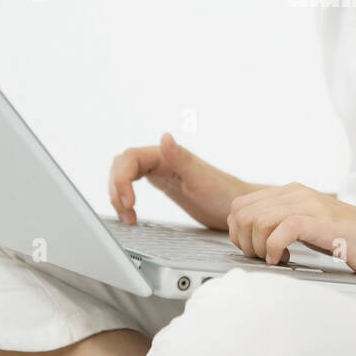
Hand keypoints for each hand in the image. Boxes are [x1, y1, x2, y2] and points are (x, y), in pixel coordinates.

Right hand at [108, 133, 248, 229]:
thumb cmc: (225, 193)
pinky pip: (133, 185)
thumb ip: (181, 158)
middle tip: (127, 213)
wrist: (239, 206)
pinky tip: (132, 214)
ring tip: (129, 218)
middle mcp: (161, 160)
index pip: (129, 159)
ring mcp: (161, 171)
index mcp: (166, 156)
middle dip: (116, 189)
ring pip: (124, 176)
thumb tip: (165, 137)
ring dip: (118, 196)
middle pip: (121, 166)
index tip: (129, 203)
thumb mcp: (201, 178)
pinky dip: (126, 199)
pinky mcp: (164, 184)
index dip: (122, 180)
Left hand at [226, 183, 355, 277]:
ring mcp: (310, 205)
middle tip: (262, 257)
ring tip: (274, 259)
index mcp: (292, 193)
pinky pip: (282, 229)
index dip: (237, 232)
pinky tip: (285, 259)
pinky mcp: (322, 221)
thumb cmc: (355, 239)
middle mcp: (298, 194)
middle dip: (243, 240)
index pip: (241, 205)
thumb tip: (253, 237)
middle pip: (242, 211)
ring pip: (257, 219)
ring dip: (258, 246)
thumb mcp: (312, 226)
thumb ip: (286, 224)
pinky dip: (275, 249)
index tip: (253, 250)